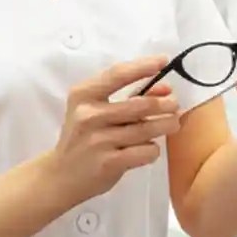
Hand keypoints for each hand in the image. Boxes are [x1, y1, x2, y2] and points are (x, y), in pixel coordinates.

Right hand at [49, 56, 181, 202]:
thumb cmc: (82, 138)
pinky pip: (145, 151)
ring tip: (172, 124)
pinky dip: (153, 149)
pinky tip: (149, 149)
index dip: (143, 66)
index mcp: (83, 95)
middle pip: (140, 105)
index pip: (117, 74)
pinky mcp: (108, 163)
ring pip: (146, 129)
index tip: (162, 60)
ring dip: (165, 125)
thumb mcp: (95, 111)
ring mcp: (98, 140)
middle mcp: (88, 115)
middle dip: (164, 104)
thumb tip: (165, 89)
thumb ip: (127, 97)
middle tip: (175, 105)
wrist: (60, 176)